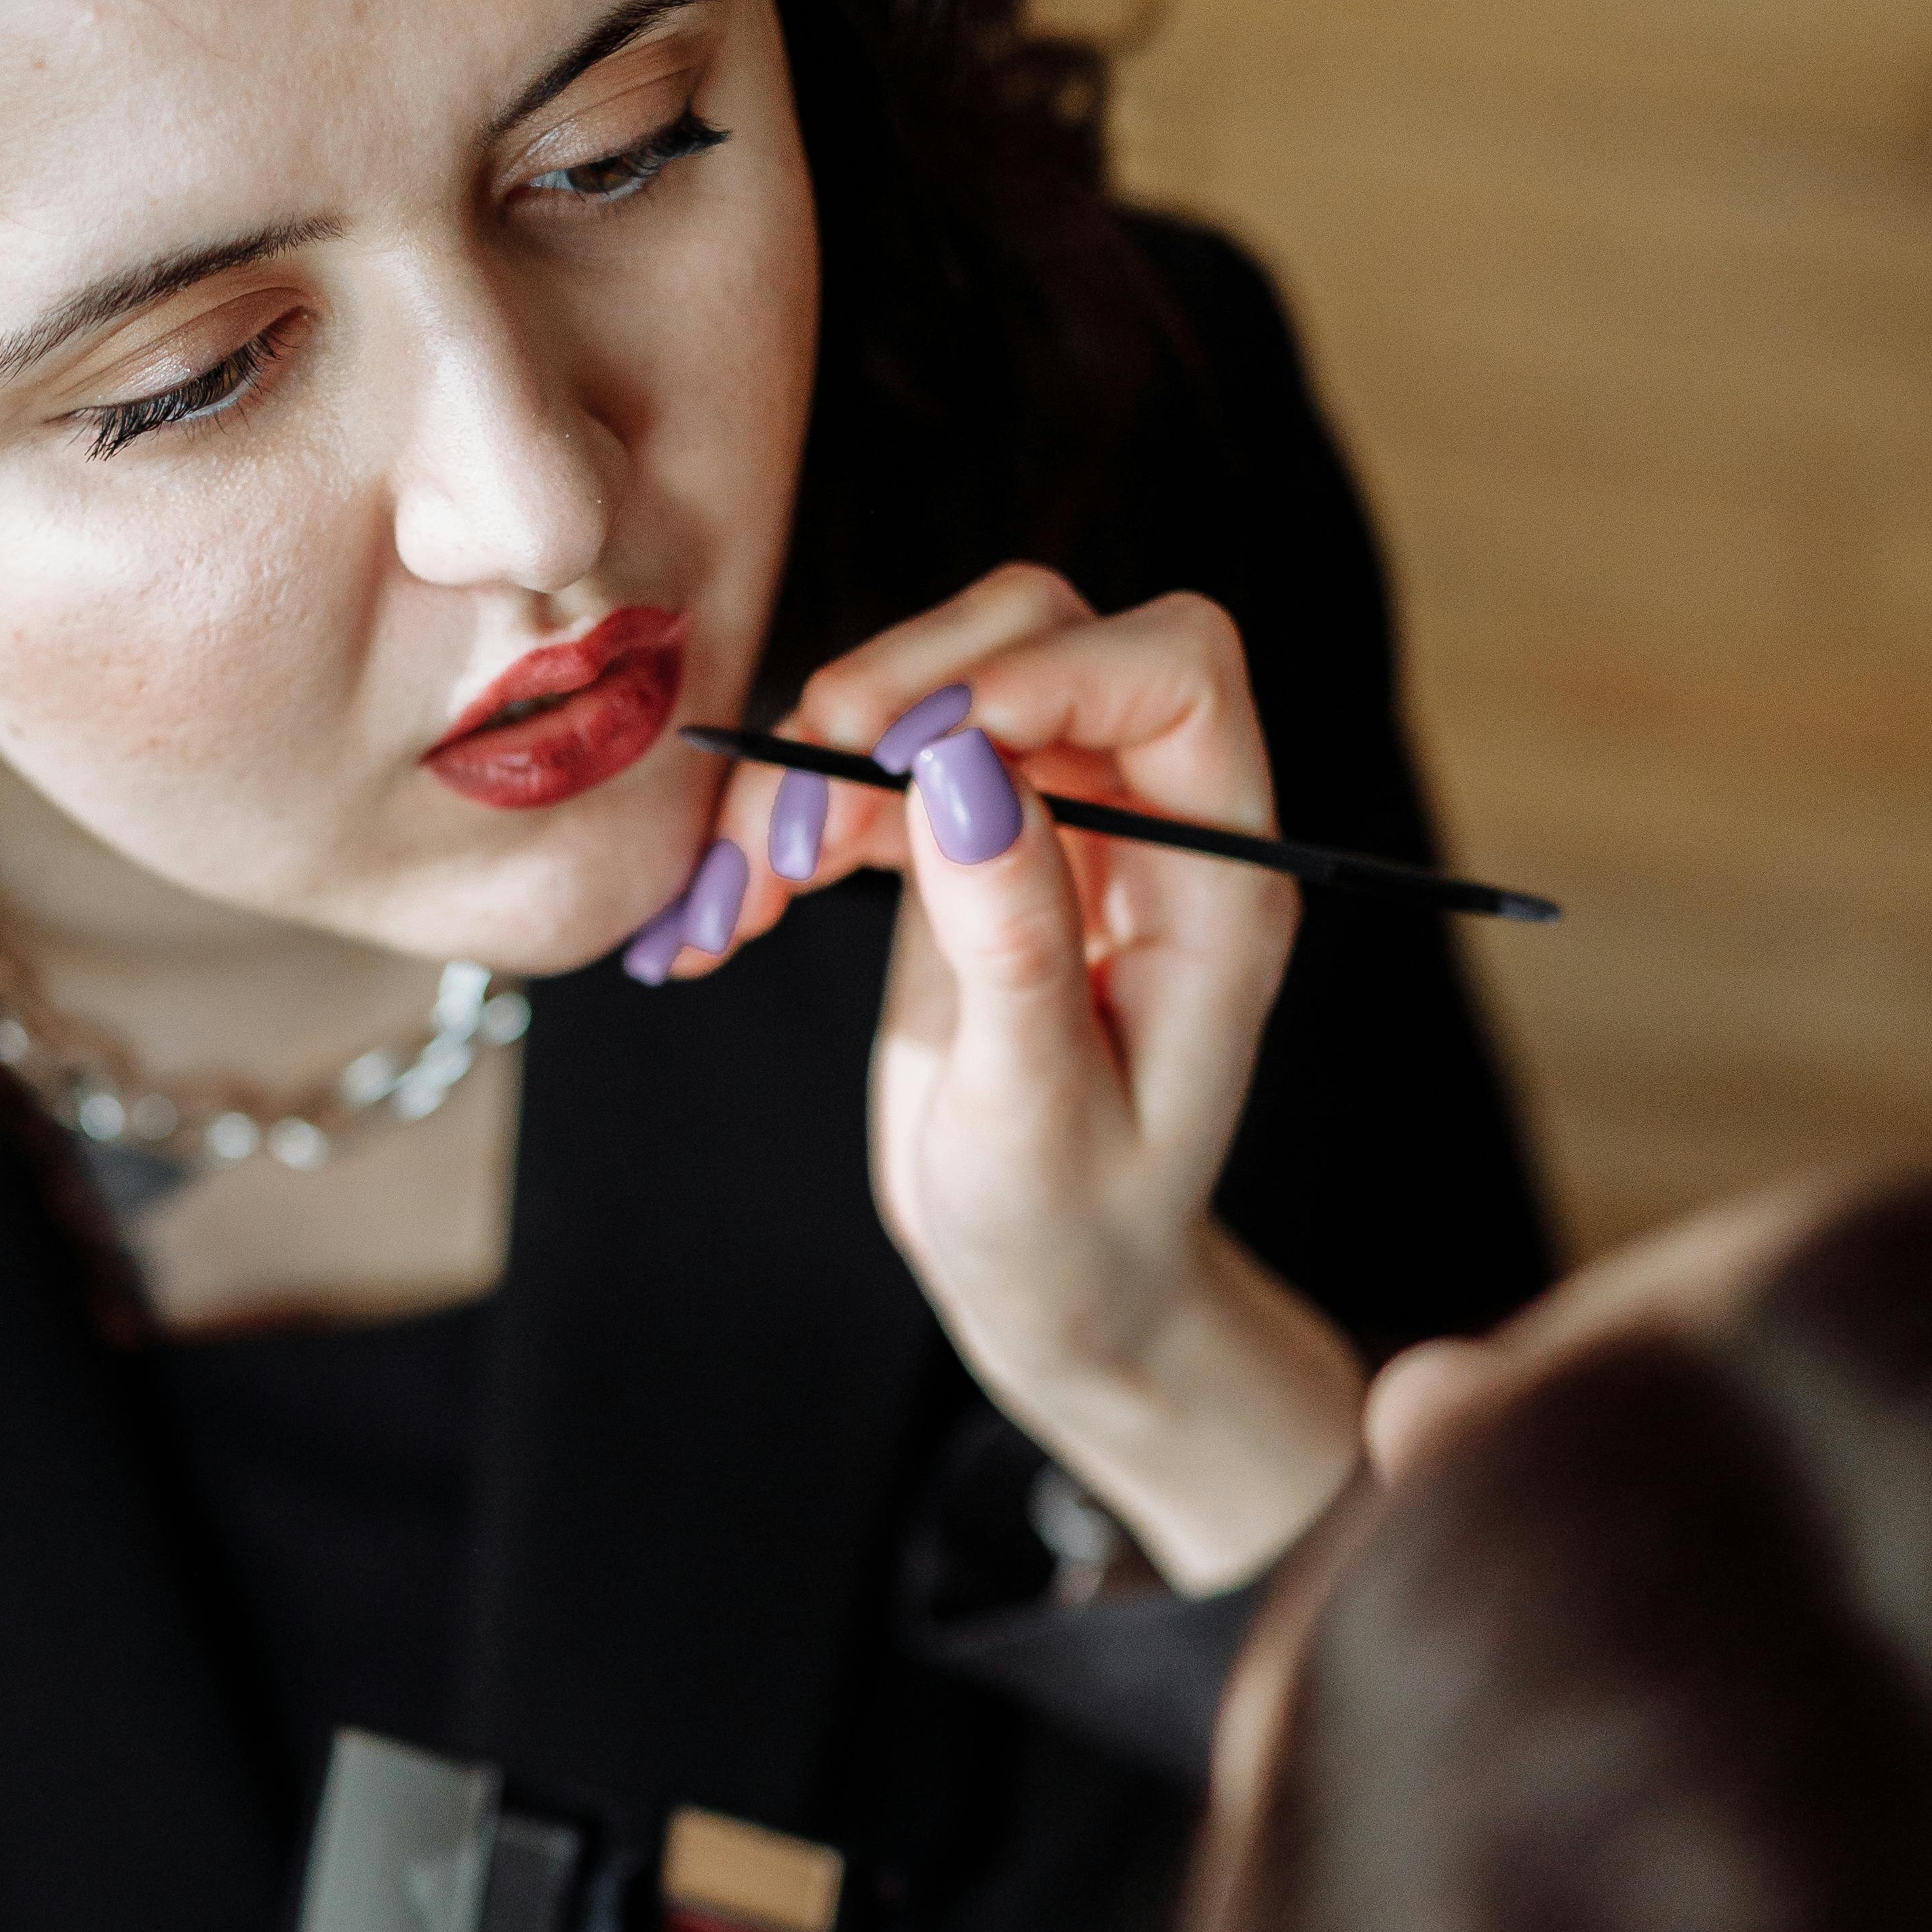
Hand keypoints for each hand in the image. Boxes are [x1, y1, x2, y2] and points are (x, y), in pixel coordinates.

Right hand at [660, 571, 1364, 1591]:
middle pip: (1034, 636)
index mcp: (1215, 880)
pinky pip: (864, 774)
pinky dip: (780, 827)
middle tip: (789, 824)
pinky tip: (716, 927)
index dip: (1041, 675)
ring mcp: (1046, 823)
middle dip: (892, 696)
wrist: (1053, 1295)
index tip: (903, 753)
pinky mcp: (958, 850)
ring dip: (809, 765)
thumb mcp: (1041, 1116)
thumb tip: (961, 765)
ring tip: (731, 904)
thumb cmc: (1077, 1235)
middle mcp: (1145, 823)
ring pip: (928, 689)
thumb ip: (1015, 939)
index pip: (1170, 671)